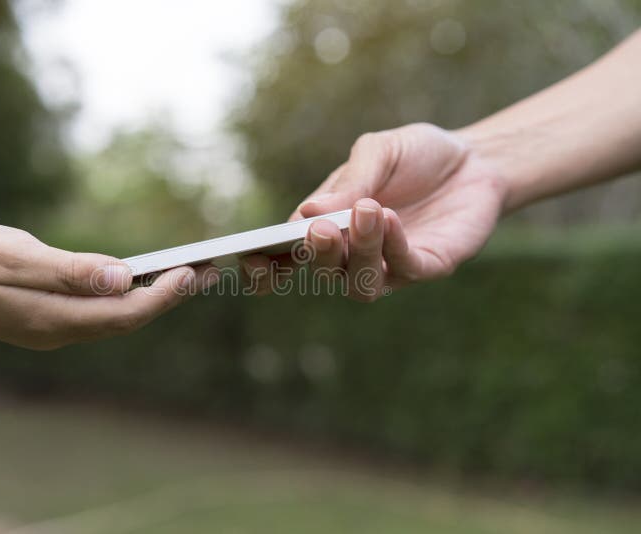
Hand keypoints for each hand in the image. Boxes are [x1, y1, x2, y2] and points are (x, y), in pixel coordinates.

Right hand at [0, 220, 209, 348]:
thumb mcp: (17, 255)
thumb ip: (72, 270)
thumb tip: (123, 278)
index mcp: (53, 319)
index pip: (124, 313)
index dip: (163, 295)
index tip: (194, 271)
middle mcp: (55, 333)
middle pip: (125, 321)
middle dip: (168, 297)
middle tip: (206, 272)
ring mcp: (47, 331)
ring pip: (111, 320)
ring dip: (148, 298)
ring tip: (182, 274)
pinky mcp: (40, 321)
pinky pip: (93, 315)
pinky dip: (120, 299)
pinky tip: (133, 280)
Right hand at [243, 123, 506, 300]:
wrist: (474, 157)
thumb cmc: (415, 154)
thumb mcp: (377, 151)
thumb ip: (349, 181)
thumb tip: (308, 214)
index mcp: (327, 226)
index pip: (287, 257)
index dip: (264, 267)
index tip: (250, 259)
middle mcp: (353, 253)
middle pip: (322, 272)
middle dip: (317, 254)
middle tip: (320, 229)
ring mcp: (389, 265)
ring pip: (359, 283)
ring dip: (358, 253)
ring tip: (367, 210)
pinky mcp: (427, 266)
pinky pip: (404, 270)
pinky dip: (393, 248)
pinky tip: (391, 219)